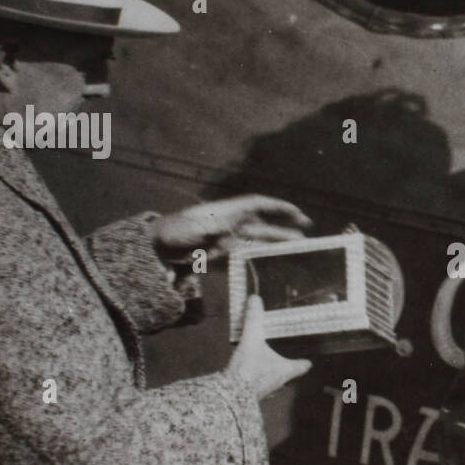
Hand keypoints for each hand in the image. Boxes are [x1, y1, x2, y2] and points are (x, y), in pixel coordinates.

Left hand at [154, 195, 311, 263]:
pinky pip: (248, 252)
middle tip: (307, 227)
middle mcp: (231, 223)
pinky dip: (261, 255)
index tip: (295, 212)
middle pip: (263, 222)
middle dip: (285, 223)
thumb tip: (224, 229)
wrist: (157, 248)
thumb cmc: (172, 232)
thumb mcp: (189, 229)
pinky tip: (274, 259)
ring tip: (299, 244)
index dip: (277, 207)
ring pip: (259, 238)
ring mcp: (229, 238)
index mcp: (226, 212)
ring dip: (278, 240)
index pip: (257, 205)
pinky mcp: (223, 253)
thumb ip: (208, 229)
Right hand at [228, 295, 310, 399]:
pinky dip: (255, 377)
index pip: (301, 367)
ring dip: (270, 372)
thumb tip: (255, 299)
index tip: (308, 360)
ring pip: (272, 380)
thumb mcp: (252, 340)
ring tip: (264, 362)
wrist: (230, 395)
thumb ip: (254, 319)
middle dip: (286, 366)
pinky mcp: (250, 394)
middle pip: (287, 374)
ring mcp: (264, 390)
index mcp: (284, 370)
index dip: (304, 362)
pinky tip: (246, 371)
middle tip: (285, 357)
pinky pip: (257, 384)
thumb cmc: (248, 370)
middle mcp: (278, 382)